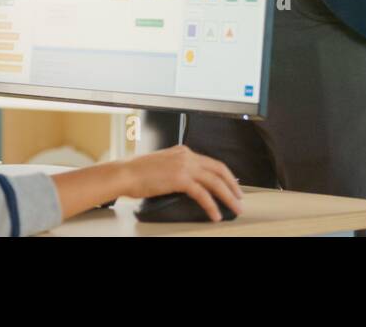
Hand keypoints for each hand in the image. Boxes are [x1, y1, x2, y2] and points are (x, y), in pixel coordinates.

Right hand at [120, 145, 243, 220]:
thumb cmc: (138, 172)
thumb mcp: (162, 165)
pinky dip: (212, 205)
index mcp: (183, 151)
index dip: (225, 175)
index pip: (211, 162)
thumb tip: (189, 184)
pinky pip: (203, 194)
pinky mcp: (180, 178)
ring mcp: (184, 166)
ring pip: (215, 181)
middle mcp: (187, 156)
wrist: (125, 173)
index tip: (232, 185)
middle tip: (240, 199)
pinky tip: (215, 214)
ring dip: (228, 196)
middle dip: (233, 185)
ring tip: (235, 208)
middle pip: (219, 169)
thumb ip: (177, 169)